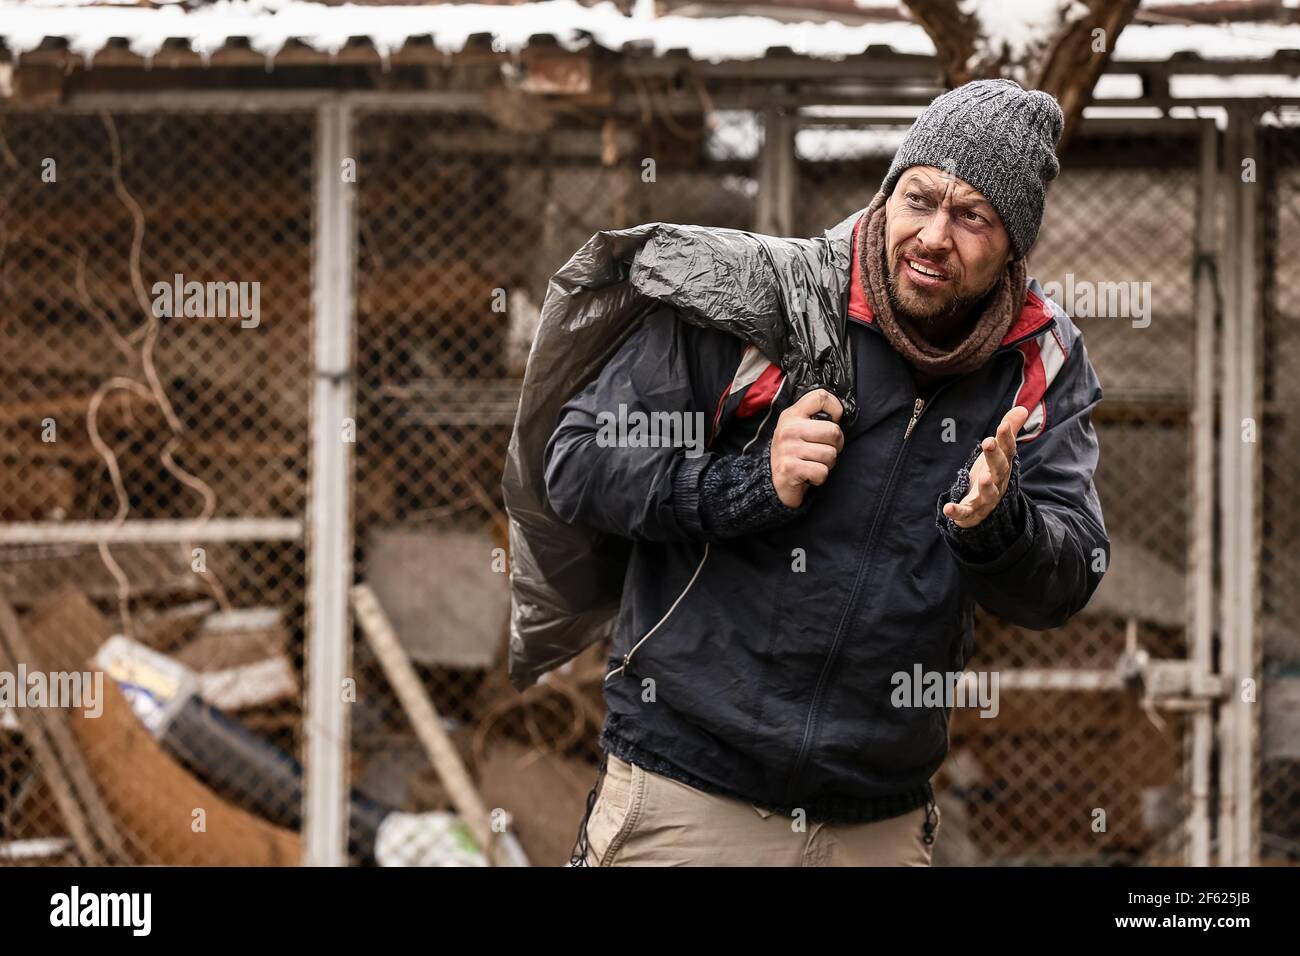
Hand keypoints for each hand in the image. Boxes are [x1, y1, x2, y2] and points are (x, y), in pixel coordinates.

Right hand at [770, 389, 844, 507]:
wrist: (773, 482)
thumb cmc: (794, 453)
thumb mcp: (799, 428)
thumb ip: (815, 418)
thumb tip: (838, 415)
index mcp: (792, 415)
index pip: (821, 397)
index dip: (836, 409)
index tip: (833, 421)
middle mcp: (789, 429)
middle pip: (833, 430)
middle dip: (836, 446)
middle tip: (824, 451)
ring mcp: (788, 448)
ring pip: (830, 454)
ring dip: (827, 464)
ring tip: (814, 463)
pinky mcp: (790, 468)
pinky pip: (822, 471)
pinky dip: (820, 478)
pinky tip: (809, 476)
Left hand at [942, 405, 1030, 528]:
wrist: (985, 508)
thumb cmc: (991, 474)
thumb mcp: (999, 453)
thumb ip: (1008, 432)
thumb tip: (1021, 408)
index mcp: (1003, 467)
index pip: (1008, 451)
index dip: (1007, 438)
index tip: (1003, 425)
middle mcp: (997, 482)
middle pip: (999, 469)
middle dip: (994, 456)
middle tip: (988, 442)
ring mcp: (985, 499)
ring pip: (989, 493)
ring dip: (986, 486)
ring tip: (982, 478)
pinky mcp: (972, 512)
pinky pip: (965, 512)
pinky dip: (957, 512)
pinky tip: (947, 509)